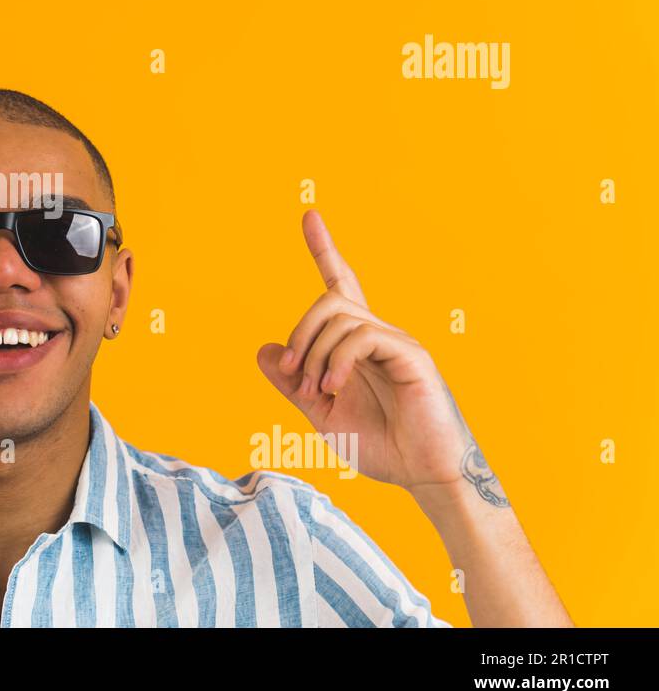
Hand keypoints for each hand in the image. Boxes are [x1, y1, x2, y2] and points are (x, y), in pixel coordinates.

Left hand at [255, 209, 502, 501]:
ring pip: (339, 316)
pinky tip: (335, 388)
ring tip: (318, 392)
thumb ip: (293, 382)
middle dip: (300, 333)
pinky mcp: (412, 355)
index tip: (309, 215)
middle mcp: (378, 334)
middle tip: (295, 375)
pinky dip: (338, 361)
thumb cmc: (381, 445)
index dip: (324, 249)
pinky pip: (362, 336)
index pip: (339, 284)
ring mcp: (397, 341)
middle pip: (328, 301)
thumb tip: (267, 349)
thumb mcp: (321, 413)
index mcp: (358, 344)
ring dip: (315, 354)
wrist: (424, 475)